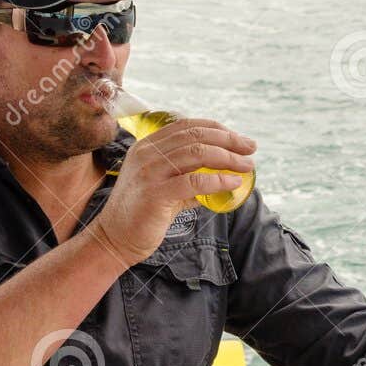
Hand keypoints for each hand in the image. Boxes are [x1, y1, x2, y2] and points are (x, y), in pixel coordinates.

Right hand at [89, 117, 256, 263]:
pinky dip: (217, 180)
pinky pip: (193, 182)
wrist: (115, 239)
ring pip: (196, 154)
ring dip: (228, 158)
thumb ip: (188, 177)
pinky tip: (233, 183)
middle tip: (250, 149)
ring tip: (247, 166)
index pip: (187, 126)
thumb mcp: (165, 186)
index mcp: (148, 146)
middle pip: (195, 136)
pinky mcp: (155, 194)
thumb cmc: (142, 213)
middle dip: (228, 140)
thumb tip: (223, 175)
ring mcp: (149, 172)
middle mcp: (147, 154)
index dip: (217, 128)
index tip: (239, 139)